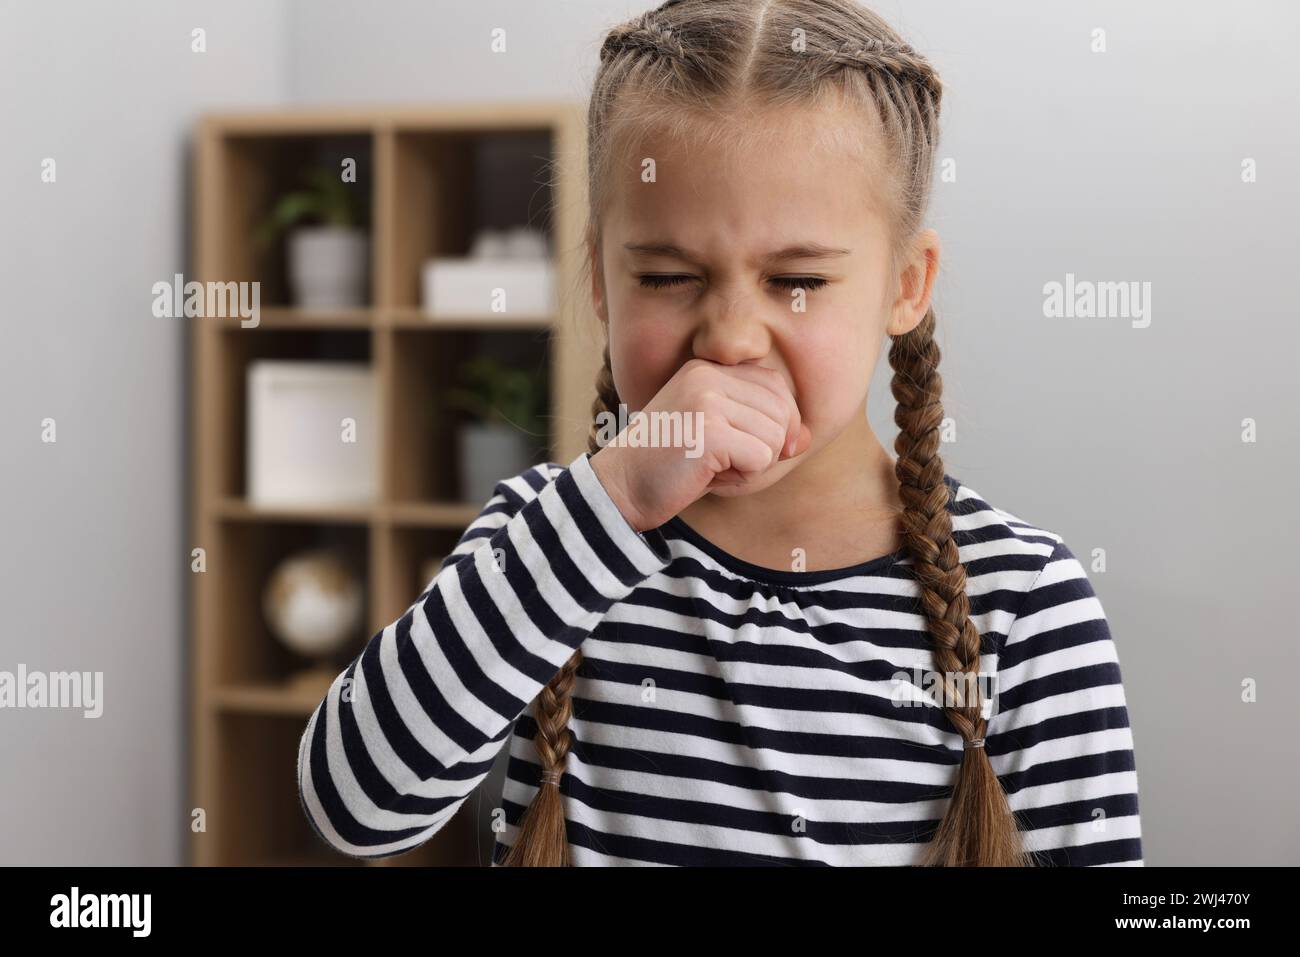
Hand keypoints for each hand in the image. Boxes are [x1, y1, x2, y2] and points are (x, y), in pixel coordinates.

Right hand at [589, 358, 811, 531]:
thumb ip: (760, 427)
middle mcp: (707, 375)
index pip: (776, 386)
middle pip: (782, 411)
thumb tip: (808, 437)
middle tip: (726, 461)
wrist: (620, 488)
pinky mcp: (709, 430)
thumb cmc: (669, 465)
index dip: (780, 423)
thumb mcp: (717, 435)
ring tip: (714, 466)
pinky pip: (761, 458)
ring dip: (753, 464)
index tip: (755, 449)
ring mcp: (707, 400)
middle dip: (766, 447)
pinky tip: (709, 476)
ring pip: (776, 437)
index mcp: (706, 368)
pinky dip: (742, 477)